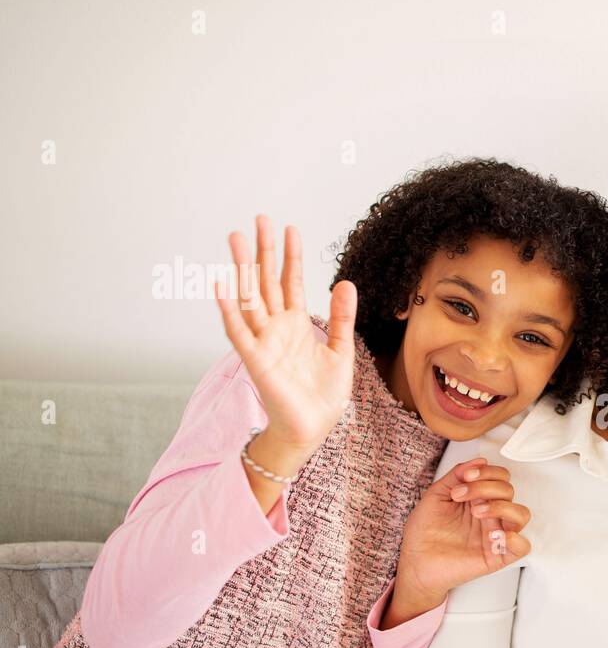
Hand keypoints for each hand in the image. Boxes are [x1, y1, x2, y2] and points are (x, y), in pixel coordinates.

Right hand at [215, 214, 356, 463]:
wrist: (313, 427)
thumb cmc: (323, 394)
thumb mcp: (340, 349)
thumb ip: (341, 317)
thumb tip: (345, 282)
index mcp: (296, 324)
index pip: (290, 282)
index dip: (290, 256)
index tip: (290, 228)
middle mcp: (276, 328)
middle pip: (265, 282)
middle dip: (262, 251)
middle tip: (259, 220)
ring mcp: (263, 342)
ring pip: (248, 298)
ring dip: (240, 269)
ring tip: (234, 238)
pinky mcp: (255, 361)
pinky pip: (238, 332)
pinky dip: (229, 309)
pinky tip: (221, 285)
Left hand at [384, 458, 531, 627]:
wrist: (414, 561)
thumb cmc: (423, 531)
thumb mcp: (436, 495)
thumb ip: (456, 475)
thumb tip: (480, 460)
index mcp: (479, 499)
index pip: (500, 477)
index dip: (487, 472)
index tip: (466, 477)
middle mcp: (491, 515)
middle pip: (509, 491)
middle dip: (485, 487)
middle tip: (459, 495)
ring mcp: (495, 534)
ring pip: (521, 514)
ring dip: (501, 507)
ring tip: (476, 512)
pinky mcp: (496, 556)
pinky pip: (522, 546)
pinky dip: (516, 538)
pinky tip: (495, 535)